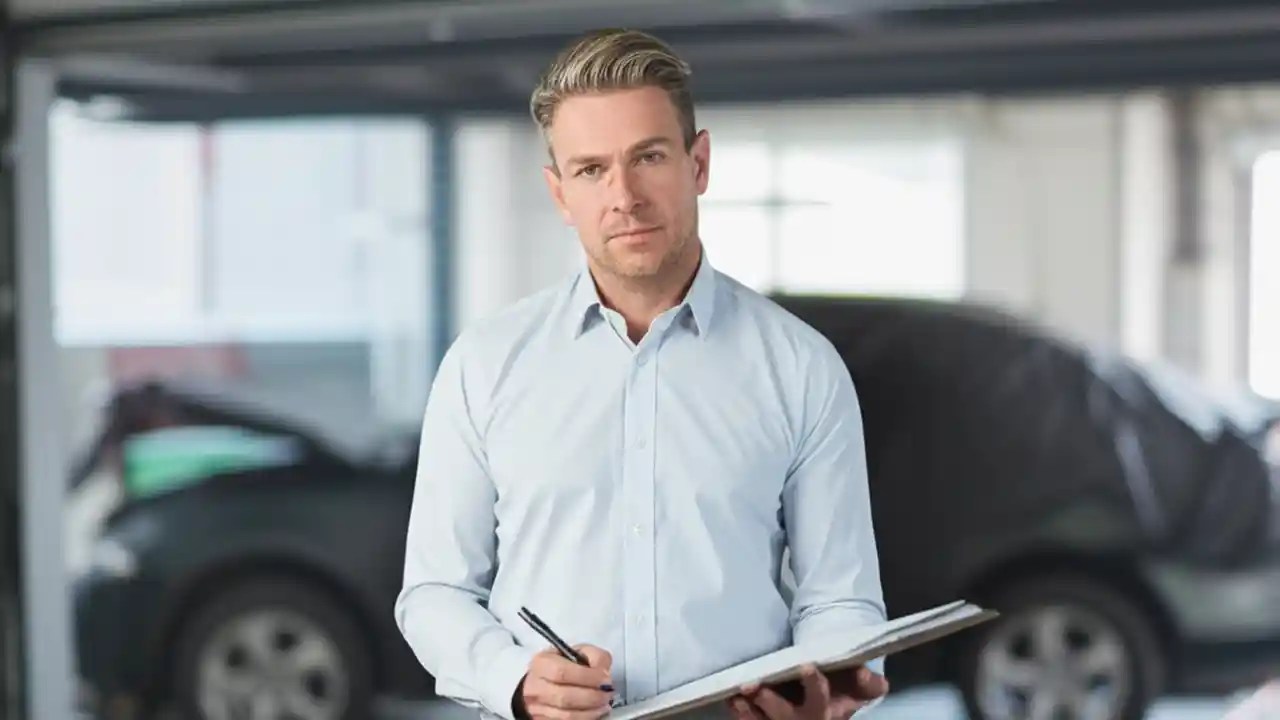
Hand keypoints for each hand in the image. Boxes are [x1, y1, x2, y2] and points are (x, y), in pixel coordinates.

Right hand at [514, 644, 614, 719]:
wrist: (542, 683)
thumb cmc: (563, 666)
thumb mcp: (578, 652)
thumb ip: (595, 656)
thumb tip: (604, 672)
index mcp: (542, 663)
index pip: (562, 672)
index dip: (587, 677)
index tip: (605, 679)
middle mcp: (535, 686)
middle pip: (565, 697)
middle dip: (592, 697)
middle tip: (608, 694)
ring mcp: (537, 707)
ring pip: (567, 715)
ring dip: (591, 711)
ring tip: (604, 704)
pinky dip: (585, 718)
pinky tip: (595, 711)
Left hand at [727, 664, 888, 719]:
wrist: (831, 699)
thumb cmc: (843, 688)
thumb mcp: (859, 686)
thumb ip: (867, 681)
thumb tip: (864, 672)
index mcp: (830, 712)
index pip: (821, 699)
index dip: (814, 684)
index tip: (806, 665)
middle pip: (789, 717)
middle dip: (772, 704)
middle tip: (756, 687)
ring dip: (750, 712)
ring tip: (738, 696)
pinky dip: (742, 715)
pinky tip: (733, 701)